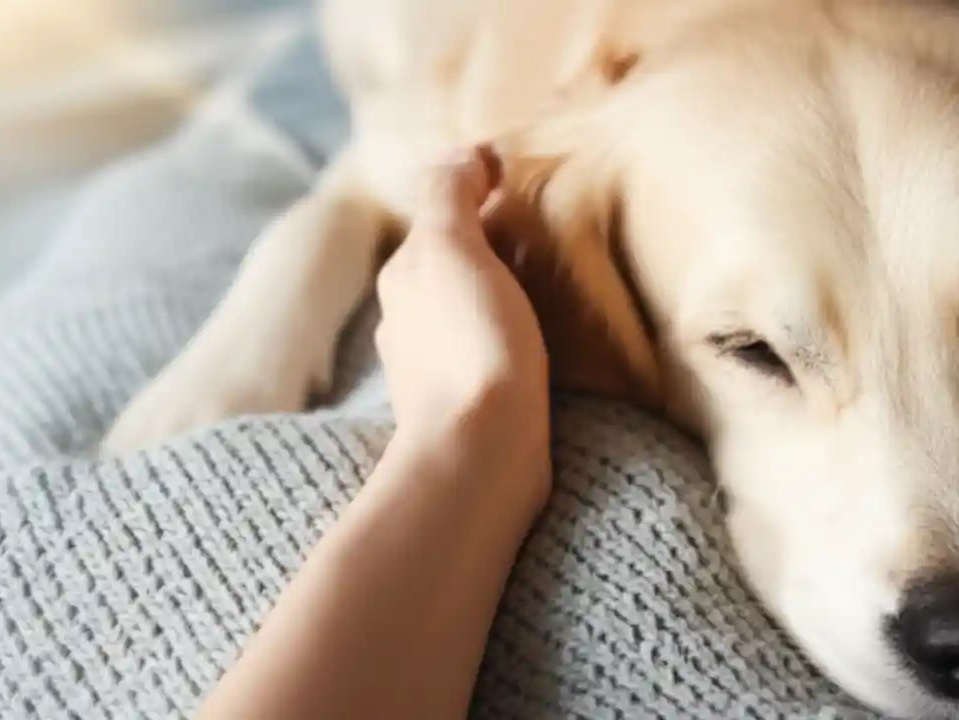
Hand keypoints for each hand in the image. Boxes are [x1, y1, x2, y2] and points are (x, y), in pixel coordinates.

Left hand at [374, 147, 549, 481]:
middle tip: (550, 232)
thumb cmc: (471, 343)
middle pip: (456, 262)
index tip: (528, 183)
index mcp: (405, 275)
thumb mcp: (452, 248)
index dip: (483, 192)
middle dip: (495, 244)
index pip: (443, 216)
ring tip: (554, 285)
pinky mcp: (468, 403)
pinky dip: (510, 334)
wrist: (480, 451)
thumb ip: (449, 194)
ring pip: (472, 308)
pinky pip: (489, 349)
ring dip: (505, 291)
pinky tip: (542, 341)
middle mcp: (409, 318)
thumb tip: (458, 153)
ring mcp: (436, 365)